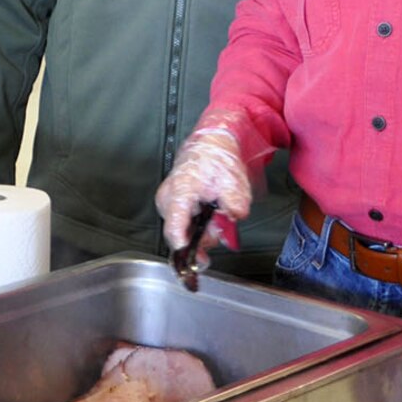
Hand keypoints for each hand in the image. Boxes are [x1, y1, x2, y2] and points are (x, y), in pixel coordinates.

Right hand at [155, 127, 252, 268]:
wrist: (210, 143)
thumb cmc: (217, 159)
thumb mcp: (233, 184)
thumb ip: (234, 206)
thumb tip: (233, 219)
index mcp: (179, 193)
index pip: (174, 230)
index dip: (186, 249)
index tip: (198, 259)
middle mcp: (168, 198)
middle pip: (179, 233)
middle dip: (201, 238)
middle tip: (220, 231)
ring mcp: (167, 201)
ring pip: (182, 229)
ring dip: (201, 230)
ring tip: (218, 216)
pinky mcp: (172, 202)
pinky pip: (182, 222)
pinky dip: (197, 223)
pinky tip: (209, 214)